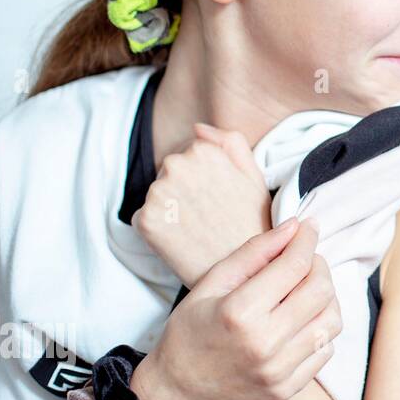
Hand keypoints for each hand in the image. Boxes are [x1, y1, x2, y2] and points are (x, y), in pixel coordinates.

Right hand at [131, 217, 340, 399]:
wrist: (178, 390)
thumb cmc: (191, 331)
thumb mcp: (211, 283)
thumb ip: (254, 252)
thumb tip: (293, 227)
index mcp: (241, 312)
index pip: (294, 266)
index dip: (306, 240)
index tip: (309, 227)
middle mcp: (265, 343)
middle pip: (321, 291)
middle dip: (319, 265)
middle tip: (305, 259)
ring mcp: (279, 370)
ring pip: (331, 320)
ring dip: (326, 297)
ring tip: (307, 289)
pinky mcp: (287, 388)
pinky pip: (326, 349)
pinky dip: (321, 328)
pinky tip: (303, 320)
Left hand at [133, 123, 272, 287]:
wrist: (245, 271)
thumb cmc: (252, 224)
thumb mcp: (254, 176)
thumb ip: (230, 142)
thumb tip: (197, 128)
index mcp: (203, 150)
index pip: (190, 154)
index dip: (205, 177)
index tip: (218, 197)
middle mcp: (176, 166)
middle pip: (170, 171)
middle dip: (185, 189)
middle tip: (208, 215)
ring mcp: (158, 193)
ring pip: (158, 195)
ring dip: (171, 209)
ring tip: (197, 228)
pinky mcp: (145, 220)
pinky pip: (145, 218)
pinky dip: (160, 229)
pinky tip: (182, 240)